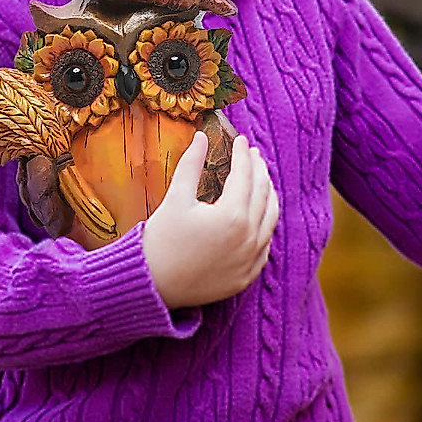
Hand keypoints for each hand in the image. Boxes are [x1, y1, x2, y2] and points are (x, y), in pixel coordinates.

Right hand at [143, 131, 279, 308]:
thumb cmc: (160, 241)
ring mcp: (250, 258)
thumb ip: (191, 164)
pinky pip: (265, 243)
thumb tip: (201, 135)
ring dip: (268, 194)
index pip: (245, 176)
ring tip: (261, 179)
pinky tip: (259, 214)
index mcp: (232, 216)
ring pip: (271, 217)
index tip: (241, 140)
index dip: (243, 154)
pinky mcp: (247, 275)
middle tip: (252, 154)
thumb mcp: (175, 198)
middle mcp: (248, 237)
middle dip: (258, 170)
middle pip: (263, 193)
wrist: (150, 287)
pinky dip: (265, 224)